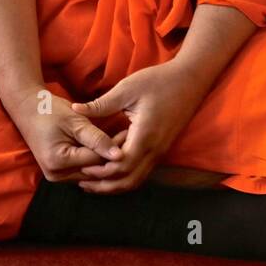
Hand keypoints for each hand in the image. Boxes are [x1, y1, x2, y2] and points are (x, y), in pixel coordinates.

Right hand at [4, 86, 125, 182]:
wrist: (27, 108)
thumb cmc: (49, 110)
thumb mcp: (75, 121)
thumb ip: (97, 139)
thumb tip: (120, 155)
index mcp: (58, 161)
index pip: (95, 161)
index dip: (114, 148)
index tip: (129, 133)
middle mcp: (56, 174)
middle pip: (93, 170)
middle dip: (110, 155)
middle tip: (128, 137)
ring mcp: (56, 176)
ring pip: (90, 172)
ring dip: (103, 158)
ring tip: (120, 141)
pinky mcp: (59, 173)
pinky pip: (82, 169)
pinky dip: (93, 159)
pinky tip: (105, 147)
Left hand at [70, 60, 206, 193]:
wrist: (190, 80)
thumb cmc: (158, 81)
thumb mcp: (127, 89)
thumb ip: (101, 104)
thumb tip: (75, 109)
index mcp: (145, 135)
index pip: (122, 165)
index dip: (101, 171)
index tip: (82, 168)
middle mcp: (155, 149)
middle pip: (129, 180)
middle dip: (105, 185)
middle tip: (83, 182)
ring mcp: (160, 151)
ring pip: (137, 179)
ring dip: (115, 184)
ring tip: (94, 182)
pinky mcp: (162, 149)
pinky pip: (143, 171)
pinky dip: (126, 176)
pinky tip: (111, 170)